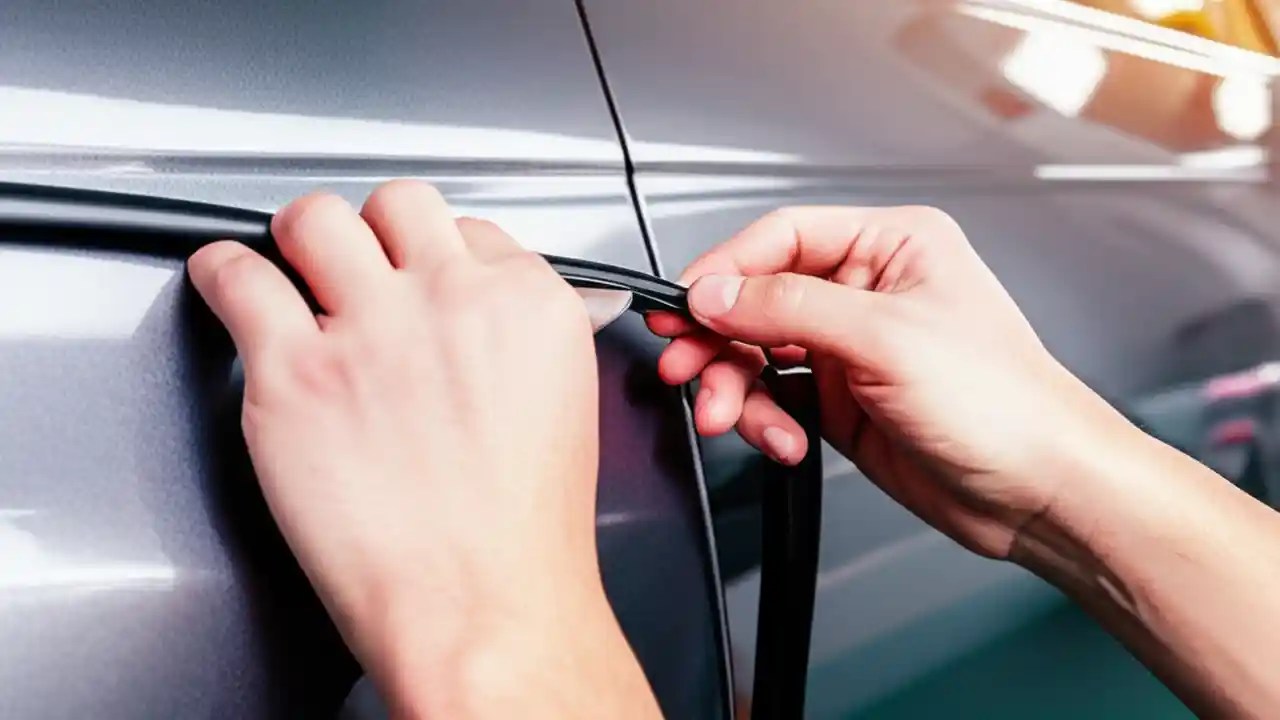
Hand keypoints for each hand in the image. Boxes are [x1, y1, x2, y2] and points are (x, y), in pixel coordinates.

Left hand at [188, 181, 657, 718]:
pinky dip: (222, 272)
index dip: (440, 254)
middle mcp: (449, 299)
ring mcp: (368, 329)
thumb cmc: (521, 536)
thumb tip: (474, 323)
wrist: (482, 606)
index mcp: (526, 304)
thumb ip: (514, 344)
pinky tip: (226, 282)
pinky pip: (237, 276)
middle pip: (398, 204)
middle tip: (357, 263)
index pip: (474, 231)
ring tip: (291, 264)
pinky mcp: (292, 372)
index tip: (423, 275)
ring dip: (302, 238)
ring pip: (316, 218)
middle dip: (375, 231)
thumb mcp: (558, 408)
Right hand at [649, 206, 1128, 558]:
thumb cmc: (1003, 404)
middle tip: (685, 368)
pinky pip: (774, 399)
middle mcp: (868, 291)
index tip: (683, 306)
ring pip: (757, 353)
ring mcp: (852, 349)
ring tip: (728, 418)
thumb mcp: (885, 338)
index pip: (781, 238)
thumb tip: (716, 292)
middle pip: (758, 299)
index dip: (724, 271)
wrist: (1039, 491)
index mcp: (892, 246)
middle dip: (718, 340)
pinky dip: (764, 421)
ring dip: (734, 388)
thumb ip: (788, 307)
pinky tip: (781, 440)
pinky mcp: (842, 401)